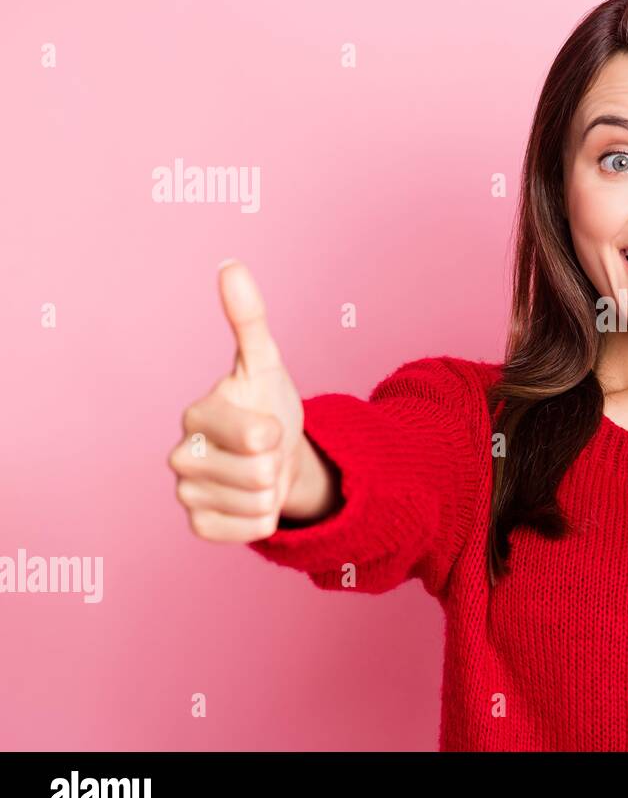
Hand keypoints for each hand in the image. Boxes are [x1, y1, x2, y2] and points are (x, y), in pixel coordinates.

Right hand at [167, 260, 309, 541]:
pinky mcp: (199, 525)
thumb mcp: (266, 363)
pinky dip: (262, 519)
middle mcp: (180, 453)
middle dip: (277, 462)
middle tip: (267, 451)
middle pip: (259, 473)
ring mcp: (186, 492)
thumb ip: (248, 318)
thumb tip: (231, 266)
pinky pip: (246, 531)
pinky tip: (253, 499)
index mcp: (196, 413)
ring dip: (273, 491)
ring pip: (256, 504)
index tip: (270, 423)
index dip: (275, 433)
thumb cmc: (267, 405)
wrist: (277, 454)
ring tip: (262, 471)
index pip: (255, 436)